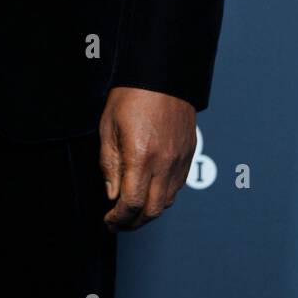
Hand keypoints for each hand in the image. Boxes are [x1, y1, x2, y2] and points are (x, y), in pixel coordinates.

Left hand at [99, 86, 195, 230]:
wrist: (162, 73)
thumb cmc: (131, 95)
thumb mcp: (108, 127)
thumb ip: (109, 165)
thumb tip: (112, 194)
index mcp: (141, 156)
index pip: (132, 203)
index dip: (118, 218)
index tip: (108, 221)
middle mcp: (164, 162)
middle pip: (152, 210)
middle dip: (133, 223)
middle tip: (118, 223)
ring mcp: (180, 160)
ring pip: (167, 201)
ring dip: (149, 212)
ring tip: (132, 211)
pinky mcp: (189, 154)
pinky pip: (177, 186)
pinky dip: (163, 197)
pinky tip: (150, 192)